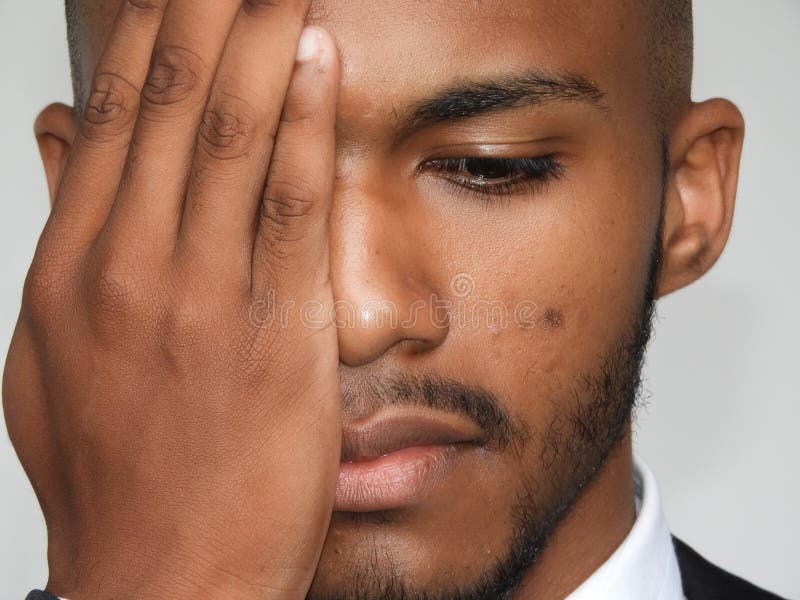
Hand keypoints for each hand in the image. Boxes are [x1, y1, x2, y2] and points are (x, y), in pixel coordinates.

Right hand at [3, 2, 340, 597]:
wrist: (163, 577)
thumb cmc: (118, 475)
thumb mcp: (56, 356)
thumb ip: (64, 236)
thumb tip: (58, 138)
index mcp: (73, 271)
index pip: (111, 121)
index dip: (146, 36)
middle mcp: (128, 268)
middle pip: (165, 106)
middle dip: (204, 12)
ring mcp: (198, 298)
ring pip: (224, 136)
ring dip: (256, 40)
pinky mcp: (273, 333)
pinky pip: (285, 204)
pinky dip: (300, 122)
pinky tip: (313, 57)